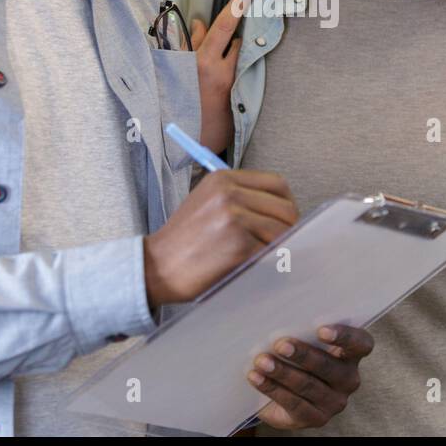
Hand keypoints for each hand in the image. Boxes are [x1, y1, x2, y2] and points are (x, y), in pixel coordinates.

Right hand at [143, 168, 295, 306]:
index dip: (286, 204)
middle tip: (279, 243)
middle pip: (285, 207)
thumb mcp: (208, 202)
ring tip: (261, 256)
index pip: (277, 184)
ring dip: (277, 247)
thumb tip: (282, 209)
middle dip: (288, 228)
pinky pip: (271, 252)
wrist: (157, 267)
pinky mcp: (238, 244)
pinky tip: (251, 265)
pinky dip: (267, 262)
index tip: (283, 220)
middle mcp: (230, 193)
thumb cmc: (184, 240)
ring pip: (282, 231)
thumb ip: (242, 197)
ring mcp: (234, 217)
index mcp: (224, 178)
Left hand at [189, 0, 246, 153]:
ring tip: (223, 12)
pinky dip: (189, 36)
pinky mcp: (170, 66)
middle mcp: (204, 66)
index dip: (249, 32)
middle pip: (223, 27)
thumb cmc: (214, 131)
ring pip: (200, 33)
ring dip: (209, 26)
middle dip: (235, 8)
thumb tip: (241, 54)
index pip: (241, 44)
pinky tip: (192, 26)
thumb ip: (238, 78)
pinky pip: (181, 43)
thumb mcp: (234, 106)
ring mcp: (185, 64)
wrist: (183, 146)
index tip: (255, 7)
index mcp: (225, 77)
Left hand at [250, 324, 374, 429]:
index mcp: (351, 354)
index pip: (361, 343)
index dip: (345, 336)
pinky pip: (295, 404)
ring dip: (283, 372)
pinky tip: (256, 378)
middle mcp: (348, 379)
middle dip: (303, 355)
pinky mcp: (317, 418)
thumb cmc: (295, 356)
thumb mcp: (301, 340)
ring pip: (309, 386)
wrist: (283, 392)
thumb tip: (275, 314)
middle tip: (280, 344)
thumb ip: (299, 328)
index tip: (320, 329)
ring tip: (261, 361)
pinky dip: (272, 389)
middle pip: (330, 367)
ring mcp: (334, 402)